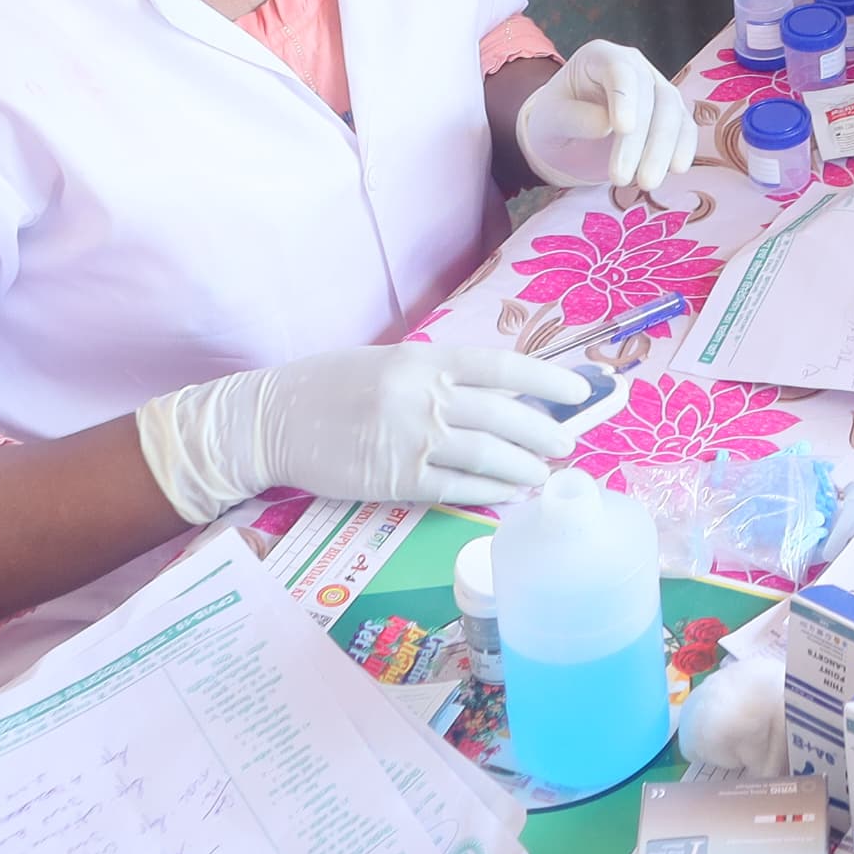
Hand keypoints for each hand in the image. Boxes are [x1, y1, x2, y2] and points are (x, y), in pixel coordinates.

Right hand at [137, 340, 594, 520]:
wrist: (272, 420)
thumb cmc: (330, 386)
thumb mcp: (390, 362)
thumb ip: (439, 374)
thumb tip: (498, 392)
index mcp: (425, 359)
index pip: (503, 367)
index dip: (548, 380)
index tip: (580, 391)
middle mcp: (424, 395)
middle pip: (505, 415)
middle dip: (545, 432)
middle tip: (567, 444)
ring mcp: (411, 439)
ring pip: (487, 455)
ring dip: (523, 467)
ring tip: (543, 475)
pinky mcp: (396, 479)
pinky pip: (456, 486)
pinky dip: (488, 491)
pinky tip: (507, 495)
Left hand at [511, 38, 699, 201]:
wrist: (567, 135)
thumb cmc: (554, 120)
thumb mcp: (548, 119)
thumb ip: (572, 118)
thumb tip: (606, 126)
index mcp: (600, 56)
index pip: (619, 71)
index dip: (624, 99)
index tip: (623, 129)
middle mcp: (634, 66)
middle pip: (649, 95)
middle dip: (640, 139)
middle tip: (621, 178)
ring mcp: (656, 87)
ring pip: (672, 111)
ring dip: (662, 149)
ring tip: (646, 183)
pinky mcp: (670, 113)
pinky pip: (684, 127)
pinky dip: (683, 147)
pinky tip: (676, 169)